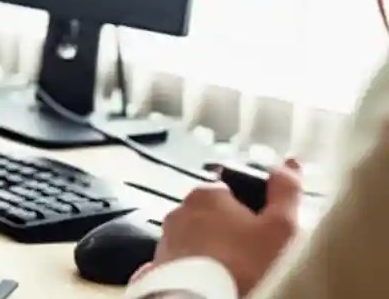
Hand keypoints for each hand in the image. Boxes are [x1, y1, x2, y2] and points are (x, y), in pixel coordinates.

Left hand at [129, 159, 302, 294]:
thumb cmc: (244, 263)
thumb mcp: (280, 227)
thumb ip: (286, 192)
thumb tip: (289, 166)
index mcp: (207, 194)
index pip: (232, 192)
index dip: (252, 212)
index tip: (263, 233)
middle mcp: (179, 211)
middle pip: (212, 217)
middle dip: (230, 232)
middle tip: (252, 256)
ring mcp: (165, 239)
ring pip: (194, 240)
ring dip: (211, 251)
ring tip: (233, 273)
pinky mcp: (157, 266)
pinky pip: (181, 264)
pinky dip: (194, 270)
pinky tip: (210, 281)